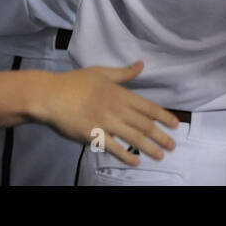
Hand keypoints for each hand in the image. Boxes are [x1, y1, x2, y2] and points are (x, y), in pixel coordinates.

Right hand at [39, 62, 177, 166]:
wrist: (50, 95)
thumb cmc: (75, 82)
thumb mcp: (101, 73)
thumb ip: (124, 73)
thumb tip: (141, 64)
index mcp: (120, 93)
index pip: (147, 107)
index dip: (163, 116)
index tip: (175, 125)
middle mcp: (116, 108)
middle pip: (144, 124)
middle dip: (160, 135)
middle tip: (173, 145)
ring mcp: (105, 122)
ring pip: (133, 137)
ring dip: (149, 147)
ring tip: (160, 155)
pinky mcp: (93, 135)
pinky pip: (113, 147)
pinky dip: (126, 154)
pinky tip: (136, 161)